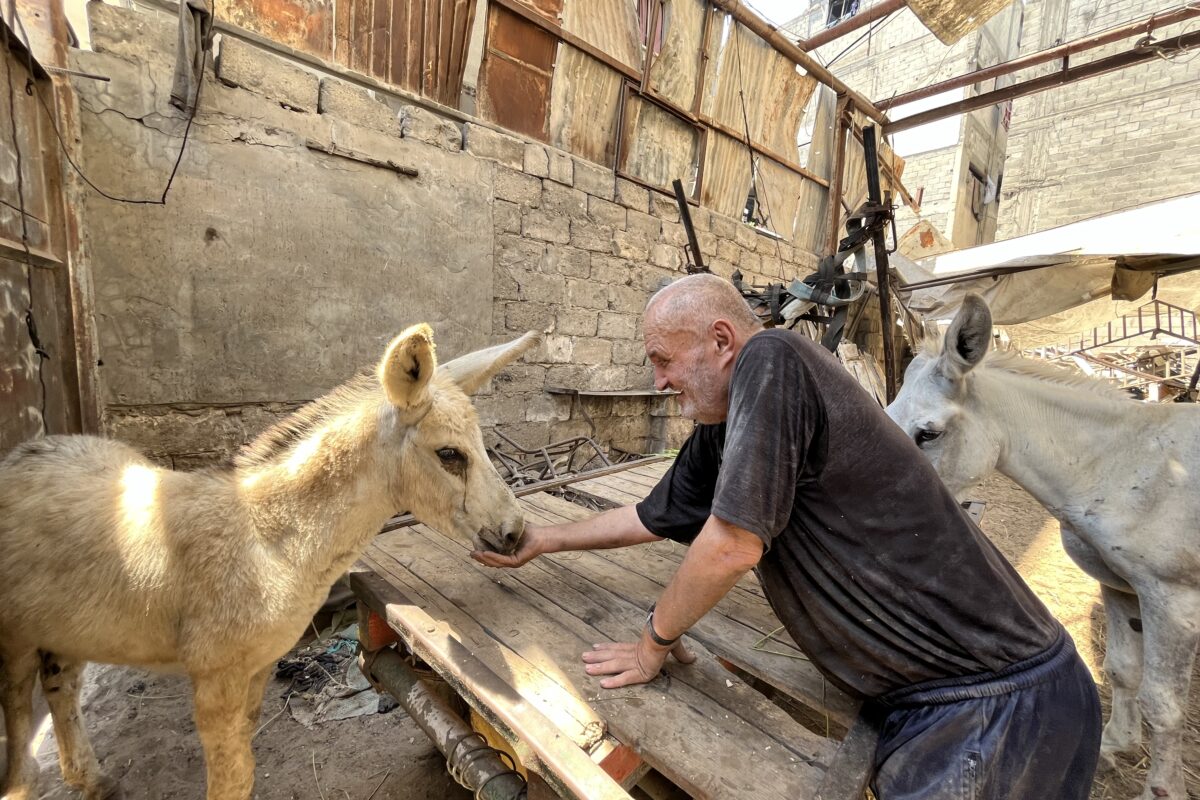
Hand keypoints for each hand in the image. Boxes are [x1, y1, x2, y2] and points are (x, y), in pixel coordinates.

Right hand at [471, 524, 546, 567]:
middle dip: (480, 559)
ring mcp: (514, 562)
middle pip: (491, 563)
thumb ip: (501, 530)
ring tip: (475, 554)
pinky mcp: (517, 561)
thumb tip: (489, 520)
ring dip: (484, 559)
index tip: (473, 550)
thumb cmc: (529, 532)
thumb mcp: (512, 531)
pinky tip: (485, 553)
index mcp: (508, 555)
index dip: (482, 555)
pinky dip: (493, 557)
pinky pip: (503, 560)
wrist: (543, 535)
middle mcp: (510, 561)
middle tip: (470, 554)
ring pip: (495, 563)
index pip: (493, 558)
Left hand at [581, 636, 695, 689]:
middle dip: (597, 658)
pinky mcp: (640, 672)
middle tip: (583, 658)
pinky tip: (602, 684)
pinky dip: (614, 681)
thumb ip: (681, 655)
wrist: (666, 635)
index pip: (620, 648)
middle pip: (612, 656)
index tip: (596, 647)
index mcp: (639, 648)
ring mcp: (635, 663)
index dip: (607, 648)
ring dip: (599, 667)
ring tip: (586, 668)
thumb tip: (693, 658)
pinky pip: (625, 679)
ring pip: (613, 666)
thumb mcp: (676, 647)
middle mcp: (633, 654)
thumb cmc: (669, 636)